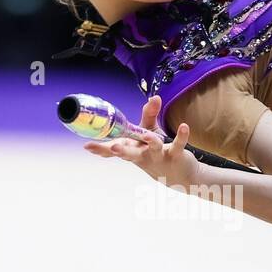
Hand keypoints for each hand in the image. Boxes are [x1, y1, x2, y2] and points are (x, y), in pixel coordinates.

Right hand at [83, 94, 199, 188]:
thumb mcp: (149, 131)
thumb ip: (149, 113)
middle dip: (121, 150)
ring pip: (153, 149)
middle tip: (112, 148)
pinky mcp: (175, 155)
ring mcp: (158, 156)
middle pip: (129, 153)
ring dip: (151, 142)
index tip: (87, 146)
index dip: (100, 149)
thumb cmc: (157, 151)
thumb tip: (154, 96)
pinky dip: (181, 136)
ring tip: (149, 136)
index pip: (114, 149)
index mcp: (132, 149)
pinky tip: (184, 126)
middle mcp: (142, 155)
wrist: (178, 175)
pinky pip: (178, 144)